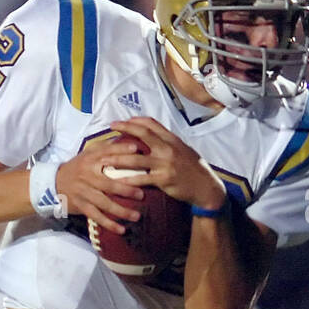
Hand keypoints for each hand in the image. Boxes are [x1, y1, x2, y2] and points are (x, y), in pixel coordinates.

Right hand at [54, 134, 153, 234]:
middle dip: (126, 190)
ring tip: (137, 216)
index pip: (108, 153)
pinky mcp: (81, 205)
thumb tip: (132, 142)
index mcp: (91, 159)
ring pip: (104, 203)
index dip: (122, 151)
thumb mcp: (89, 153)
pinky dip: (109, 224)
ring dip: (121, 211)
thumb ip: (108, 148)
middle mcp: (87, 175)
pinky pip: (96, 216)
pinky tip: (121, 229)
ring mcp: (83, 192)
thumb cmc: (79, 166)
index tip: (138, 152)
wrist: (54, 182)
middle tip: (142, 194)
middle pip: (109, 184)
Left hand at [105, 118, 227, 210]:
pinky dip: (128, 180)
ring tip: (103, 160)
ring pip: (136, 159)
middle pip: (143, 134)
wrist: (206, 186)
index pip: (152, 124)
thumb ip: (168, 143)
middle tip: (111, 127)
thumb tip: (153, 135)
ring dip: (118, 158)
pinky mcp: (164, 179)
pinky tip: (117, 181)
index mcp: (172, 140)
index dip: (135, 121)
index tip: (122, 121)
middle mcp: (168, 148)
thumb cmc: (193, 169)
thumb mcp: (183, 150)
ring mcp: (166, 163)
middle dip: (125, 129)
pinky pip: (142, 179)